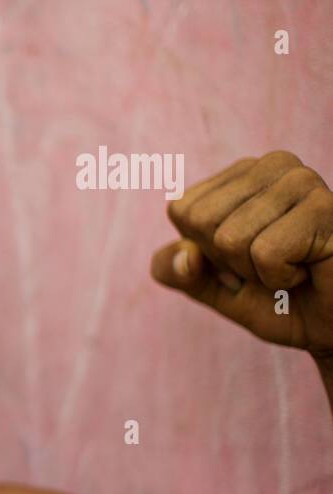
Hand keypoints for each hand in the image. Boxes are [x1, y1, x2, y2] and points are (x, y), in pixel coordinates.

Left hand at [151, 151, 332, 356]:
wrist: (331, 328)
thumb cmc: (276, 300)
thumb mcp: (211, 288)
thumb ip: (176, 270)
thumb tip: (183, 255)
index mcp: (240, 175)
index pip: (181, 210)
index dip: (206, 252)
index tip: (246, 259)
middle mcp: (272, 166)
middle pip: (202, 221)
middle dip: (230, 262)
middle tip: (272, 267)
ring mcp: (302, 182)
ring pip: (230, 237)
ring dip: (257, 272)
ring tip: (293, 267)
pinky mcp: (325, 208)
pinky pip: (266, 253)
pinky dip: (282, 277)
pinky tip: (310, 269)